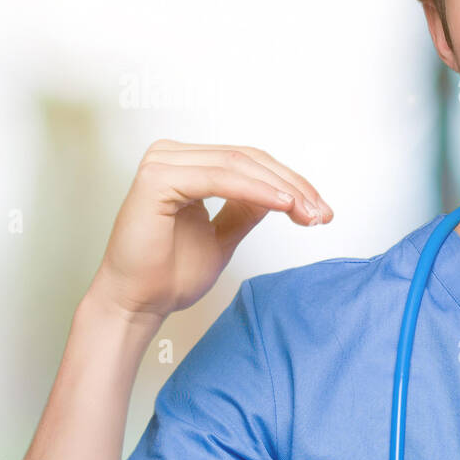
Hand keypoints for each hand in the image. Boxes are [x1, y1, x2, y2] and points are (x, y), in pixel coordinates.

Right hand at [86, 139, 332, 321]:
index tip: (321, 212)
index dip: (291, 183)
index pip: (251, 163)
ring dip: (282, 189)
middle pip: (250, 159)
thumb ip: (247, 208)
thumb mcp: (225, 235)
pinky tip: (283, 206)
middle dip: (294, 187)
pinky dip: (256, 191)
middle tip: (321, 215)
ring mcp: (162, 163)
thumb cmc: (171, 274)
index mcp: (187, 164)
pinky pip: (219, 178)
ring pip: (239, 165)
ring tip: (309, 214)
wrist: (138, 303)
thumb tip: (283, 193)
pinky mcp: (156, 178)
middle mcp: (172, 155)